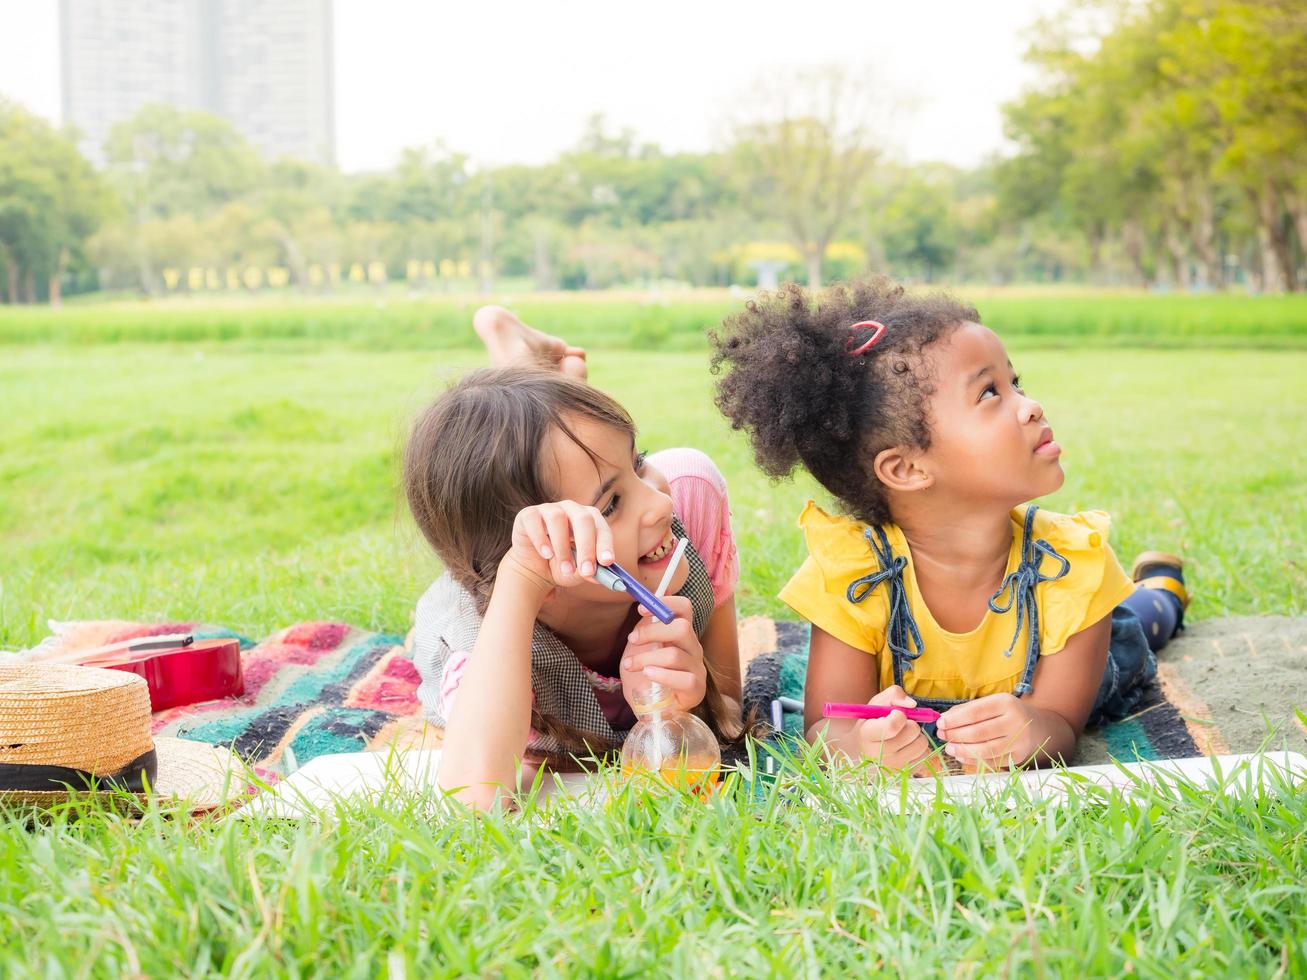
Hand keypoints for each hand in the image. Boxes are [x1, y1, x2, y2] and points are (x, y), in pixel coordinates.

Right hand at [506, 500, 613, 592]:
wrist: (534, 569)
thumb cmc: (561, 566)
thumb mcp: (578, 572)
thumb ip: (589, 572)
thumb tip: (599, 576)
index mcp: (590, 520)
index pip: (601, 528)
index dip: (605, 545)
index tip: (606, 562)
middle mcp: (571, 509)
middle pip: (583, 519)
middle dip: (586, 546)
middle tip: (586, 571)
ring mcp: (549, 509)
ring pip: (558, 519)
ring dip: (562, 547)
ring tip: (565, 569)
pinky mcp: (528, 514)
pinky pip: (534, 521)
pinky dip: (540, 539)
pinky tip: (546, 554)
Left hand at [620, 596, 706, 712]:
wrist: (651, 708)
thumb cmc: (647, 675)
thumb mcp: (641, 648)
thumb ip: (645, 628)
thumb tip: (643, 603)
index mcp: (681, 633)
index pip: (684, 608)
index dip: (665, 602)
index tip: (640, 608)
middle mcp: (693, 647)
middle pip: (682, 628)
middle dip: (652, 631)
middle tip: (632, 639)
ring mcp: (697, 668)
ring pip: (675, 655)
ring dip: (646, 658)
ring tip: (631, 665)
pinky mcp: (696, 689)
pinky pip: (684, 679)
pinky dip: (662, 675)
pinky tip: (648, 675)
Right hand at [854, 685, 935, 773]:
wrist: (862, 749)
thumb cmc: (871, 722)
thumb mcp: (877, 703)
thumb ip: (894, 695)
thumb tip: (913, 705)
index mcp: (867, 734)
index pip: (893, 725)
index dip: (899, 714)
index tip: (894, 713)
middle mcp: (878, 754)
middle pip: (912, 731)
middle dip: (910, 723)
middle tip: (900, 725)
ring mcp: (892, 767)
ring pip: (922, 743)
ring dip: (916, 736)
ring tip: (904, 736)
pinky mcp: (904, 774)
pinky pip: (925, 755)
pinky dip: (918, 748)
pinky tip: (907, 747)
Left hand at [936, 693, 1039, 768]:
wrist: (1036, 726)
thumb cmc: (1005, 713)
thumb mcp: (990, 703)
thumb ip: (966, 710)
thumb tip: (943, 720)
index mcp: (1005, 703)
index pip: (975, 713)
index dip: (955, 720)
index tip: (940, 723)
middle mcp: (1015, 721)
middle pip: (978, 732)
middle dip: (955, 735)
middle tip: (941, 736)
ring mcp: (1018, 741)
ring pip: (985, 749)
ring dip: (963, 750)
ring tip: (949, 748)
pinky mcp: (1018, 756)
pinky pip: (992, 761)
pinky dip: (974, 760)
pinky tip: (962, 756)